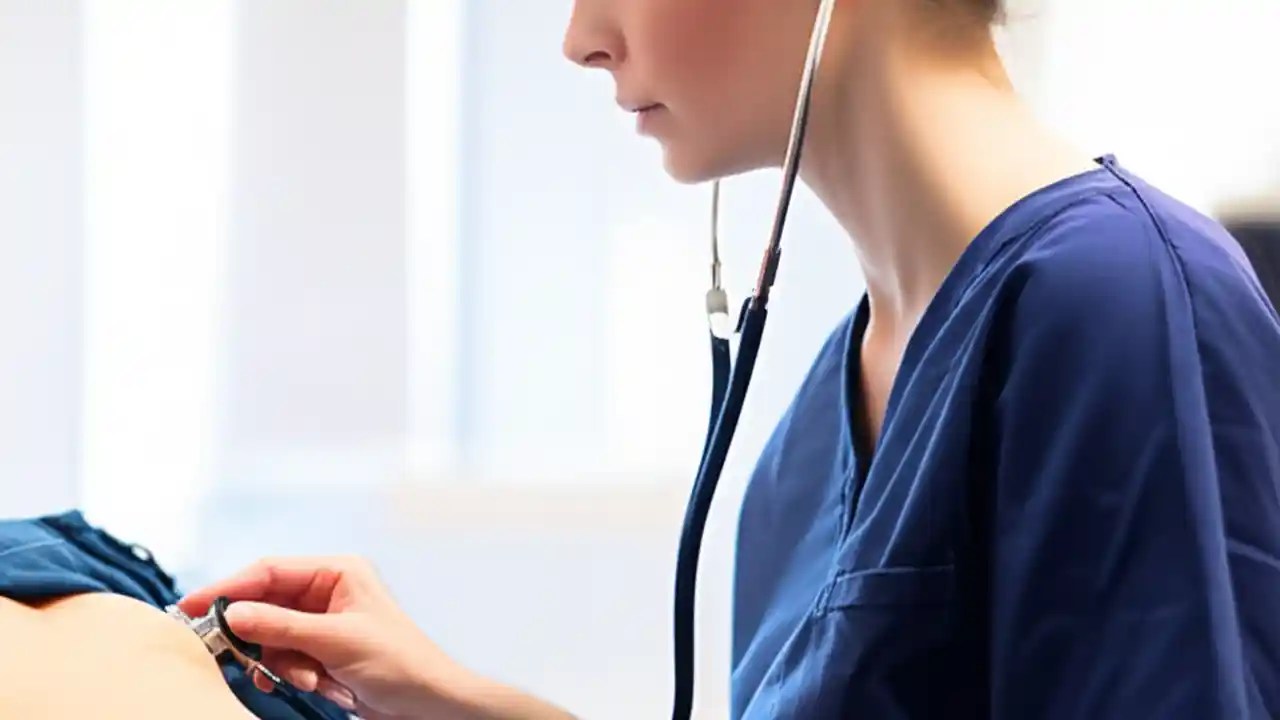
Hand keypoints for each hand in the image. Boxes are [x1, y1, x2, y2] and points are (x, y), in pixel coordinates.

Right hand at [178, 555, 478, 719]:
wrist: (428, 702)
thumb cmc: (400, 662)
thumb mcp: (336, 641)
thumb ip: (281, 627)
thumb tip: (233, 613)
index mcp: (337, 572)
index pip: (270, 571)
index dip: (229, 587)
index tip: (194, 606)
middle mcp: (328, 591)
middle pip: (265, 603)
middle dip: (259, 636)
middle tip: (235, 654)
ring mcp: (323, 623)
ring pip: (271, 636)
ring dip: (283, 662)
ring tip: (311, 678)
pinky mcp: (321, 651)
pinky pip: (285, 657)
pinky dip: (292, 674)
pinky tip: (315, 685)